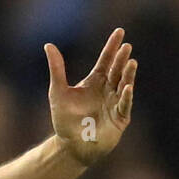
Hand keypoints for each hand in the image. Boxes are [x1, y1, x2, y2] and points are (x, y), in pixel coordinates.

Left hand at [45, 28, 136, 166]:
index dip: (112, 47)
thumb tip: (48, 45)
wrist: (69, 146)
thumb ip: (56, 69)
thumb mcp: (58, 92)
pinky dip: (126, 97)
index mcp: (95, 81)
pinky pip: (124, 105)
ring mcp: (115, 103)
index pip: (106, 60)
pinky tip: (127, 87)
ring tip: (131, 62)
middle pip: (117, 70)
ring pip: (124, 85)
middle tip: (126, 47)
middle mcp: (108, 89)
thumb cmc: (64, 120)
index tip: (119, 32)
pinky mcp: (120, 118)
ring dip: (128, 74)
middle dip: (121, 59)